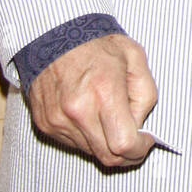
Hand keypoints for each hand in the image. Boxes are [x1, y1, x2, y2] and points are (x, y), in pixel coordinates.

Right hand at [28, 33, 157, 167]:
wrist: (57, 34)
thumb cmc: (98, 44)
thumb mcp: (136, 58)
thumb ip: (145, 95)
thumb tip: (140, 125)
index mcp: (104, 92)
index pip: (124, 144)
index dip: (140, 148)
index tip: (146, 140)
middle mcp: (77, 111)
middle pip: (108, 156)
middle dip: (126, 153)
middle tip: (135, 138)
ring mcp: (58, 120)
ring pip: (90, 151)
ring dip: (105, 142)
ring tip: (108, 115)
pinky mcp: (45, 124)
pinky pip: (73, 143)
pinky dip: (87, 136)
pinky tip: (90, 114)